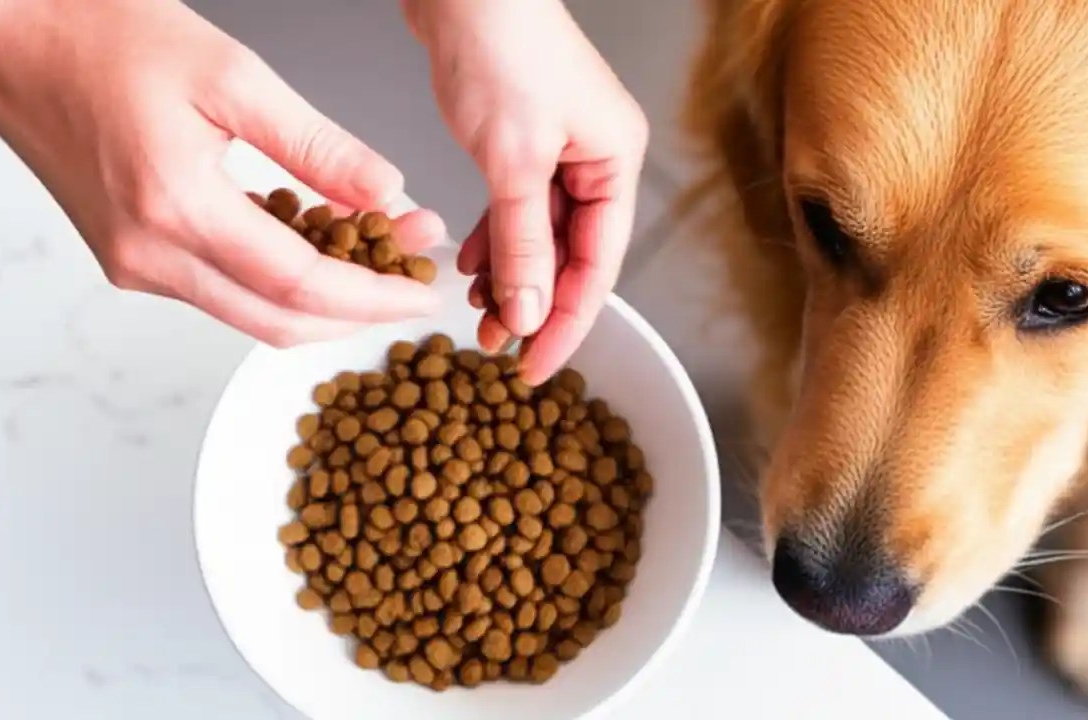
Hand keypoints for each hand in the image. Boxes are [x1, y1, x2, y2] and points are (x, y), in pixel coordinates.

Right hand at [0, 0, 443, 346]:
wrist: (8, 34)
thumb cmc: (102, 35)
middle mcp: (148, 254)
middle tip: (411, 282)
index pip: (300, 286)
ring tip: (376, 256)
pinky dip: (275, 281)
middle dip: (357, 312)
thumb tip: (386, 194)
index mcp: (175, 207)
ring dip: (320, 299)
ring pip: (250, 315)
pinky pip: (219, 291)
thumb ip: (317, 145)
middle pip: (279, 322)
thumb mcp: (232, 74)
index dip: (373, 298)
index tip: (422, 295)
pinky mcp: (128, 258)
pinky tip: (313, 243)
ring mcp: (132, 264)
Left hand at [405, 0, 648, 383]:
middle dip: (533, 304)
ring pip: (540, 235)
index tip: (535, 367)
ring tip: (477, 315)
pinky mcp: (523, 139)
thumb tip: (529, 313)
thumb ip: (523, 243)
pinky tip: (472, 264)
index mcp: (614, 163)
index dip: (566, 324)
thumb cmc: (500, 47)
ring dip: (510, 276)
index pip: (597, 267)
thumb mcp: (512, 160)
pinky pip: (516, 207)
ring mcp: (560, 149)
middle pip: (571, 255)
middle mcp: (596, 160)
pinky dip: (495, 238)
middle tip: (495, 348)